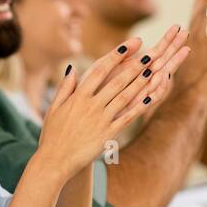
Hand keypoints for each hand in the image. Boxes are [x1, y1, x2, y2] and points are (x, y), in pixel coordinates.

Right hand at [38, 26, 190, 175]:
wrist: (54, 162)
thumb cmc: (52, 136)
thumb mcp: (53, 109)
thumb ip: (64, 88)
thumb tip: (72, 68)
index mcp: (77, 97)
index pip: (99, 71)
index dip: (116, 56)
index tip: (130, 45)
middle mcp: (90, 106)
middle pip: (116, 81)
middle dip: (134, 66)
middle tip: (151, 52)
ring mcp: (100, 120)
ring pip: (125, 96)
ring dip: (141, 82)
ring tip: (155, 69)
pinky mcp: (108, 134)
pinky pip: (127, 117)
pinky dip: (140, 106)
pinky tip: (152, 96)